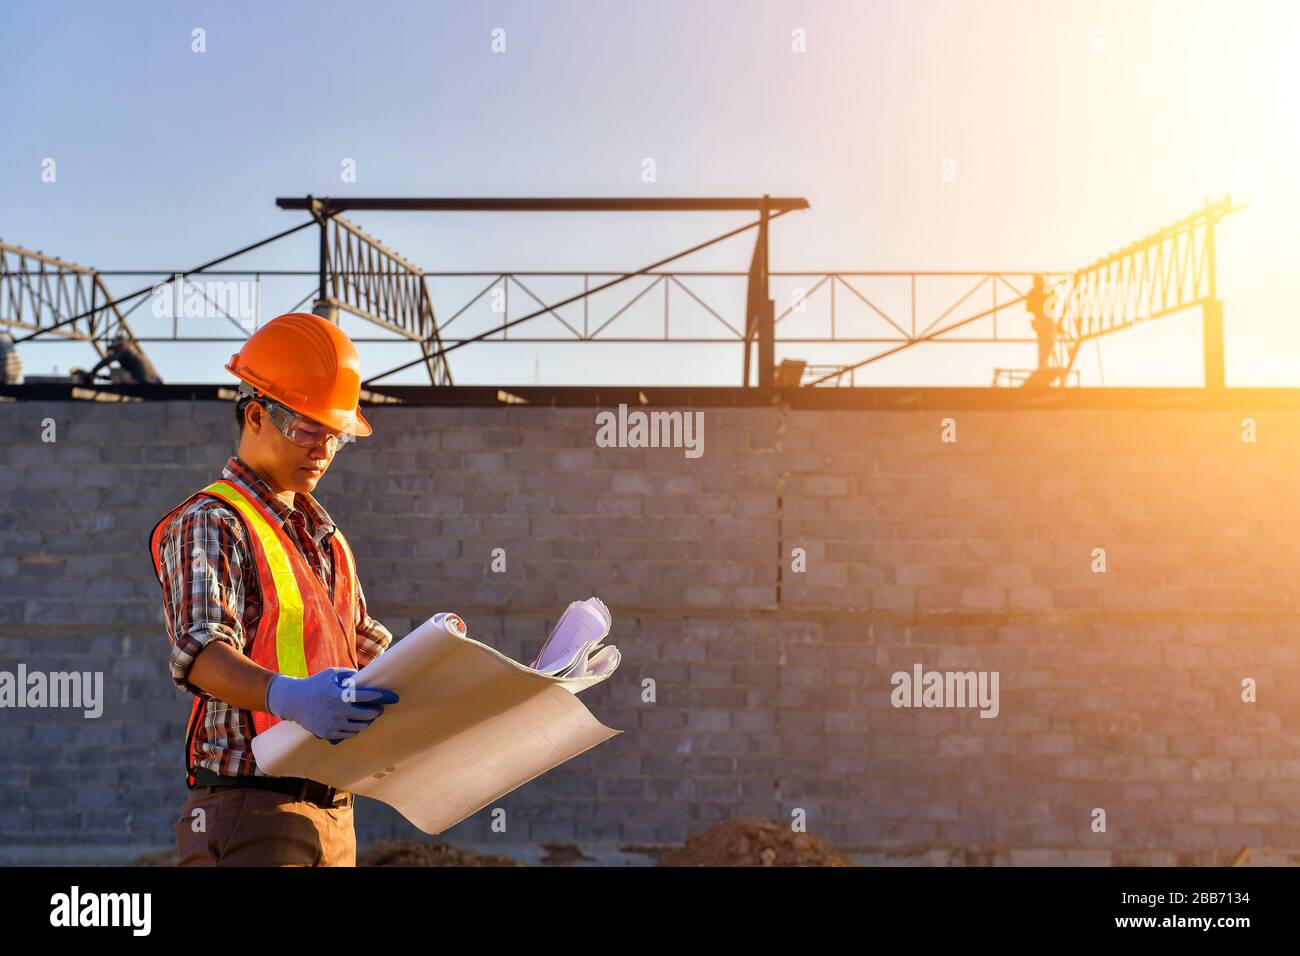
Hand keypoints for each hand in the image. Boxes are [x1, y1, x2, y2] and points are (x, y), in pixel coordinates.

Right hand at [265, 667, 398, 742]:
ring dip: (367, 722)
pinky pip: (348, 734)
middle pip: (367, 715)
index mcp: (340, 696)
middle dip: (376, 711)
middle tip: (379, 708)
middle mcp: (338, 712)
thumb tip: (364, 677)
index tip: (389, 696)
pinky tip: (357, 724)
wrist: (293, 701)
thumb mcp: (331, 674)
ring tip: (369, 717)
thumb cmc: (315, 684)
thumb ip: (349, 674)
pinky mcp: (328, 733)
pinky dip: (355, 729)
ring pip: (359, 727)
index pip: (367, 697)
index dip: (380, 697)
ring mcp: (333, 725)